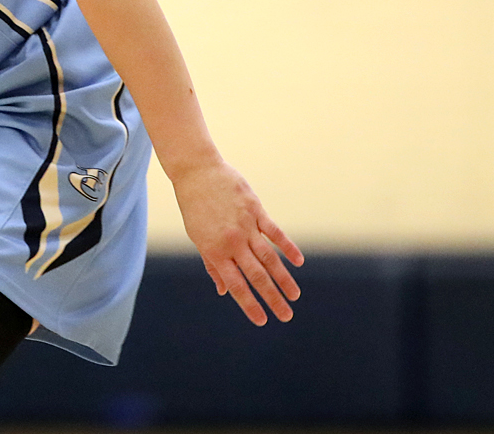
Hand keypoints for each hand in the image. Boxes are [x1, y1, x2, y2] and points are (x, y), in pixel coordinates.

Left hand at [170, 158, 303, 325]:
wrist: (196, 171)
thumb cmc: (194, 207)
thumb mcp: (197, 236)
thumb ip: (213, 263)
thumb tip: (224, 290)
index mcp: (214, 251)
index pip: (235, 285)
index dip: (249, 304)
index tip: (262, 320)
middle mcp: (231, 242)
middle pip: (256, 275)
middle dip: (272, 298)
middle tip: (286, 316)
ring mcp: (245, 226)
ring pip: (269, 258)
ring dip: (283, 278)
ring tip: (294, 296)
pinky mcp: (256, 210)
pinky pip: (275, 232)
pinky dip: (287, 247)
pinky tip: (298, 262)